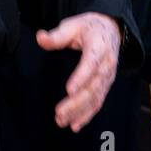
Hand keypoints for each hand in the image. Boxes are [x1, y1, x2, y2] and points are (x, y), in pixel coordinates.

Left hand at [37, 12, 120, 131]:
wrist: (110, 29)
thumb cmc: (88, 28)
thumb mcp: (73, 25)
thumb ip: (57, 35)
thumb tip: (40, 38)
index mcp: (99, 47)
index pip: (91, 63)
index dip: (81, 77)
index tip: (69, 90)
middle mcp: (107, 64)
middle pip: (93, 86)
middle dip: (76, 102)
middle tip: (59, 112)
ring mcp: (108, 77)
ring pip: (96, 98)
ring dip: (80, 112)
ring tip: (62, 121)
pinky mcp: (105, 85)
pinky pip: (98, 102)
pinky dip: (87, 115)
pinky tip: (75, 125)